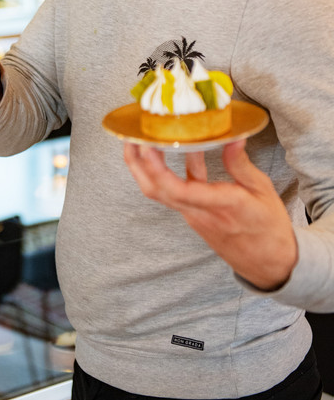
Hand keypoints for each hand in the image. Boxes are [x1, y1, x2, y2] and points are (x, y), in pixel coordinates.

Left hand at [123, 139, 298, 289]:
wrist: (270, 263)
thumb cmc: (269, 227)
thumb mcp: (262, 191)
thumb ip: (241, 164)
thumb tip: (232, 136)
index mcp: (219, 205)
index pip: (177, 190)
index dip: (157, 168)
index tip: (147, 145)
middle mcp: (199, 212)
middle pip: (155, 191)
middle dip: (137, 165)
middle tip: (130, 138)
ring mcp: (193, 215)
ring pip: (160, 192)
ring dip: (146, 168)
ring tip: (143, 140)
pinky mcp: (194, 215)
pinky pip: (176, 191)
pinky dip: (174, 171)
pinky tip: (185, 151)